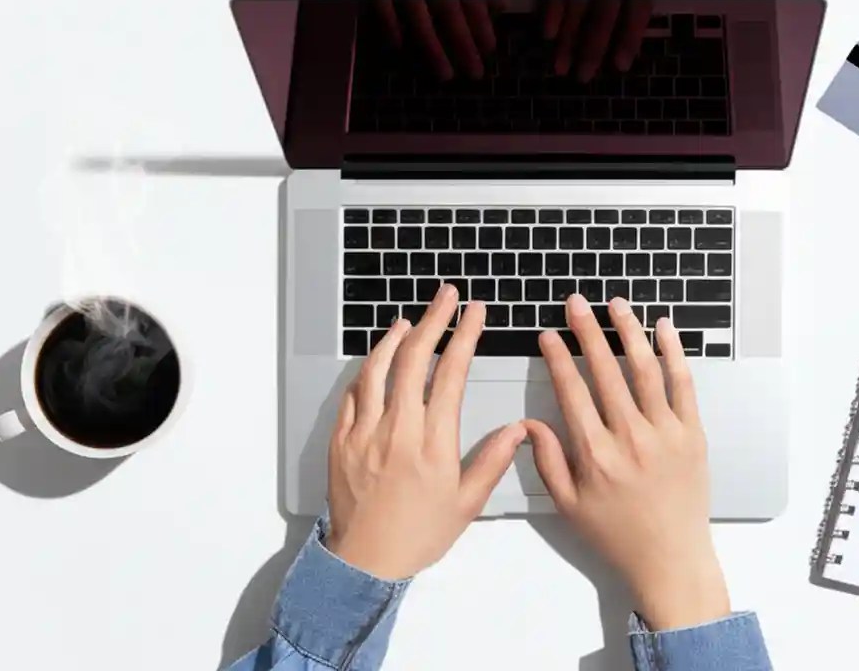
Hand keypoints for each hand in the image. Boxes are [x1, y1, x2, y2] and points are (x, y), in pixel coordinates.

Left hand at [326, 285, 526, 578]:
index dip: (464, 336)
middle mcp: (397, 430)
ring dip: (395, 339)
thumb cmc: (420, 534)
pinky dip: (366, 371)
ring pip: (377, 369)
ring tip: (409, 320)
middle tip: (446, 297)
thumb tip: (518, 430)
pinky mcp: (340, 441)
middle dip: (433, 320)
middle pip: (414, 359)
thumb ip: (492, 461)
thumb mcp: (467, 503)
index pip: (450, 374)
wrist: (366, 560)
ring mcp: (364, 433)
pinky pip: (352, 394)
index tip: (474, 313)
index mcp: (433, 443)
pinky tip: (377, 361)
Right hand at [372, 0, 502, 80]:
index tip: (490, 49)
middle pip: (450, 16)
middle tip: (475, 74)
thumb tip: (498, 6)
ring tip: (445, 76)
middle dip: (464, 46)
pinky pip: (382, 6)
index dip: (482, 25)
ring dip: (433, 50)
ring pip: (420, 20)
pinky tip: (397, 46)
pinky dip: (389, 26)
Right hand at [524, 295, 730, 629]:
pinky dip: (673, 352)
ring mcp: (665, 432)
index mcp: (595, 454)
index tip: (549, 334)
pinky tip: (663, 328)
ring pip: (645, 369)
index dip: (558, 358)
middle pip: (605, 371)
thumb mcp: (568, 505)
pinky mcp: (692, 433)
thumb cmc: (615, 535)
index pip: (572, 392)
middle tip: (575, 303)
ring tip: (615, 304)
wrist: (671, 558)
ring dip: (628, 331)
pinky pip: (683, 384)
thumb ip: (547, 461)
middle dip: (588, 331)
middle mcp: (630, 437)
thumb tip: (528, 423)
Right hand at [541, 0, 653, 80]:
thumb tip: (628, 50)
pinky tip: (549, 35)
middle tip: (583, 76)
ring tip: (561, 68)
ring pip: (577, 10)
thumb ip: (634, 12)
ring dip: (568, 41)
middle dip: (592, 50)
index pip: (636, 12)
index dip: (629, 40)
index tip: (620, 66)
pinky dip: (553, 13)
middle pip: (602, 19)